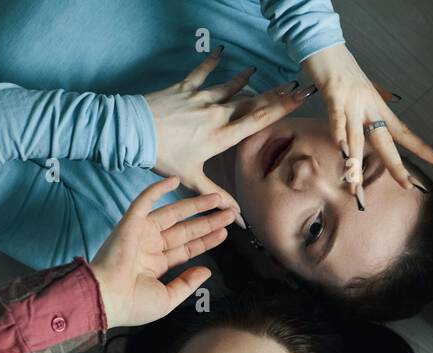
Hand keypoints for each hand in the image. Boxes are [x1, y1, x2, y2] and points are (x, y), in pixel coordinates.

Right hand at [88, 177, 233, 327]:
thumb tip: (207, 271)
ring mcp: (141, 233)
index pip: (187, 249)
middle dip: (207, 222)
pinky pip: (145, 201)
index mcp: (156, 265)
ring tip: (218, 198)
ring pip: (172, 214)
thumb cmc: (134, 305)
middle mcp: (150, 247)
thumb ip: (187, 284)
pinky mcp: (131, 223)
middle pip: (185, 230)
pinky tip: (176, 180)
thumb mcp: (168, 299)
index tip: (224, 233)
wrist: (107, 298)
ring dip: (194, 205)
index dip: (206, 240)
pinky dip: (158, 189)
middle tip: (229, 213)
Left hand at [146, 47, 313, 224]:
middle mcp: (216, 114)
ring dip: (245, 78)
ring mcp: (200, 98)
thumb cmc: (163, 157)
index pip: (258, 121)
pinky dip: (212, 62)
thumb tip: (238, 220)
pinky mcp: (184, 88)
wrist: (134, 132)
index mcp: (221, 136)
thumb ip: (217, 196)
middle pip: (251, 101)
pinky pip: (202, 72)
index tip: (298, 99)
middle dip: (274, 93)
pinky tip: (221, 51)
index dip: (281, 109)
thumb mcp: (192, 179)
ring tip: (259, 71)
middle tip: (293, 84)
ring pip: (230, 86)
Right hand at [301, 44, 432, 201]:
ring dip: (356, 164)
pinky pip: (338, 118)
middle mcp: (369, 107)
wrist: (325, 47)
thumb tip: (388, 108)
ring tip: (357, 187)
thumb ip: (376, 103)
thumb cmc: (342, 71)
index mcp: (378, 107)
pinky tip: (341, 150)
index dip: (420, 146)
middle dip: (395, 164)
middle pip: (386, 140)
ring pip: (357, 138)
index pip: (403, 131)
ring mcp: (352, 102)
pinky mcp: (334, 95)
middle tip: (407, 185)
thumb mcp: (364, 90)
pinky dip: (339, 134)